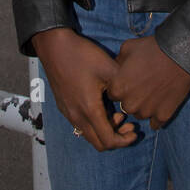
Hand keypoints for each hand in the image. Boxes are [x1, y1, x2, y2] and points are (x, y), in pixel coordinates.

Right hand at [33, 28, 137, 151]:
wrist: (54, 46)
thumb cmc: (82, 55)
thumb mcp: (108, 67)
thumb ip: (124, 87)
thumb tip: (134, 98)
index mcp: (89, 109)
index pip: (108, 141)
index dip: (124, 141)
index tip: (135, 130)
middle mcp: (76, 116)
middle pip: (98, 143)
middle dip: (117, 138)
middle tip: (129, 124)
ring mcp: (68, 112)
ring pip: (89, 134)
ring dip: (105, 131)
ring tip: (118, 114)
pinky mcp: (65, 106)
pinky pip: (81, 125)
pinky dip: (95, 124)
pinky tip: (104, 107)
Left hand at [108, 36, 189, 129]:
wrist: (179, 55)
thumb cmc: (152, 49)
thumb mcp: (127, 48)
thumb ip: (117, 62)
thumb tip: (116, 69)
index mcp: (117, 88)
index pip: (112, 94)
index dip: (121, 86)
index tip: (130, 80)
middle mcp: (129, 104)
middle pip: (126, 106)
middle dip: (132, 97)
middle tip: (144, 85)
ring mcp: (146, 112)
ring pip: (140, 114)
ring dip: (145, 106)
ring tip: (155, 92)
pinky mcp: (162, 116)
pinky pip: (155, 123)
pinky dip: (157, 115)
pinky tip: (162, 103)